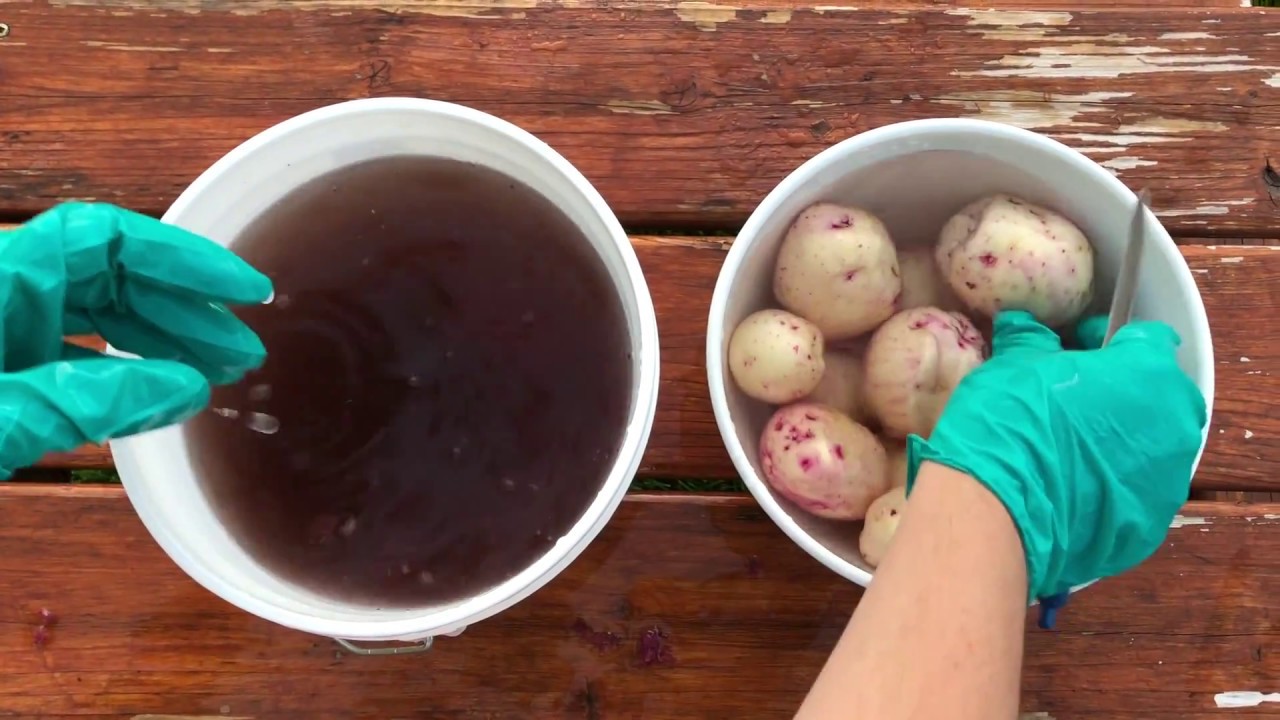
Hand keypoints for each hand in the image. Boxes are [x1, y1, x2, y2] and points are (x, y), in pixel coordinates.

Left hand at [0, 202, 271, 476]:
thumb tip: (188, 389)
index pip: (104, 238)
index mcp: (1, 281)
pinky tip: (162, 398)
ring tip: (219, 375)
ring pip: (94, 318)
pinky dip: (122, 376)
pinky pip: (70, 360)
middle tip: (245, 351)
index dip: (181, 256)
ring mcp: (2, 339)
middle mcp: (5, 296)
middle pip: (109, 277)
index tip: (245, 289)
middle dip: (184, 309)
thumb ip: (86, 401)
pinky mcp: (1, 381)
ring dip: (162, 342)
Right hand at [906, 310, 1207, 600]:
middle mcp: (1175, 428)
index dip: (1108, 339)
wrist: (996, 510)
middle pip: (1159, 397)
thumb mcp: (1012, 363)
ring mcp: (1165, 485)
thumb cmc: (1012, 421)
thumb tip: (1023, 324)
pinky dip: (1109, 488)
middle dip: (1122, 392)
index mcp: (1150, 374)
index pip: (1146, 339)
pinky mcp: (1145, 529)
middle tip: (1073, 396)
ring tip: (1069, 448)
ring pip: (1149, 450)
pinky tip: (1068, 489)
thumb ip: (1029, 339)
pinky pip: (1132, 496)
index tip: (1075, 346)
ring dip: (1119, 442)